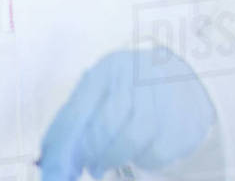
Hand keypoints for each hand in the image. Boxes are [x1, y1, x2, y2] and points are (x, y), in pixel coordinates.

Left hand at [37, 46, 214, 179]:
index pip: (81, 107)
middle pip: (108, 124)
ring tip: (110, 160)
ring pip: (133, 140)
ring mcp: (165, 98)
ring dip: (116, 157)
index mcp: (110, 68)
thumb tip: (49, 157)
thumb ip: (75, 119)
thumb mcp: (102, 90)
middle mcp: (138, 77)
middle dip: (93, 152)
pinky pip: (157, 152)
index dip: (67, 141)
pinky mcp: (184, 121)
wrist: (181, 78)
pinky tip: (139, 152)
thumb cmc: (132, 88)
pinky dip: (144, 159)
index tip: (57, 166)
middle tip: (90, 166)